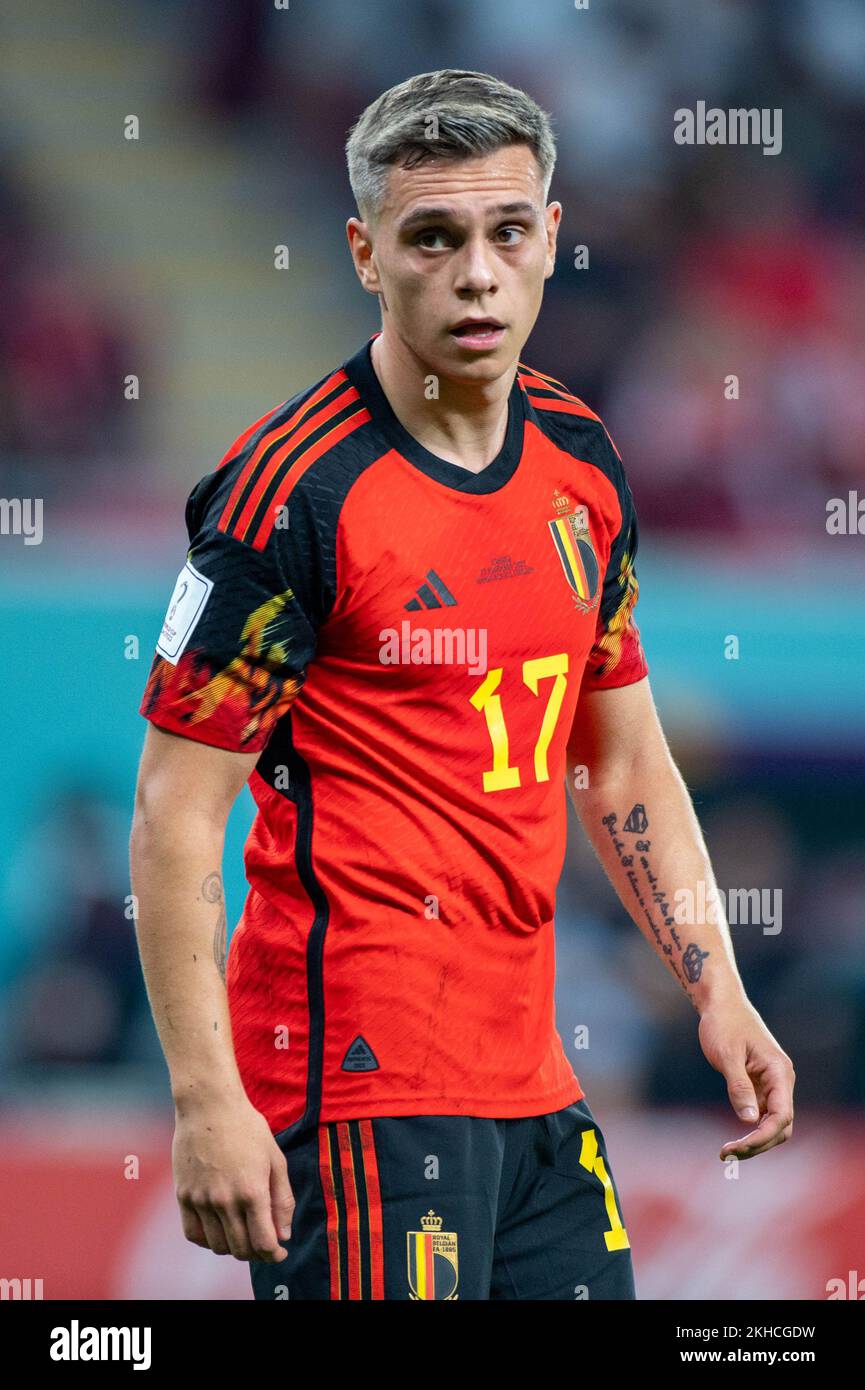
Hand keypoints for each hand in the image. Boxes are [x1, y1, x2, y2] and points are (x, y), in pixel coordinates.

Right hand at [173, 1093, 294, 1260]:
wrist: (209, 1105)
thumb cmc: (247, 1127)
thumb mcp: (275, 1158)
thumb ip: (282, 1199)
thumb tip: (284, 1235)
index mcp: (253, 1191)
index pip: (263, 1243)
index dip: (274, 1255)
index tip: (279, 1253)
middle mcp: (225, 1200)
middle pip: (241, 1249)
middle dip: (257, 1254)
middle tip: (264, 1245)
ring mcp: (201, 1199)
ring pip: (218, 1245)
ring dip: (234, 1248)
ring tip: (243, 1235)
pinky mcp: (183, 1195)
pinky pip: (193, 1234)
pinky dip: (207, 1240)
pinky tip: (219, 1230)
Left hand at [697, 995, 794, 1160]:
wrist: (721, 1005)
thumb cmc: (724, 1024)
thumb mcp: (727, 1054)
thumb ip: (739, 1086)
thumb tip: (749, 1120)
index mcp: (779, 1072)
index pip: (781, 1116)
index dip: (762, 1137)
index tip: (737, 1148)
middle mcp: (781, 1081)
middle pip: (780, 1126)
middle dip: (758, 1144)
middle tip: (727, 1155)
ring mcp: (772, 1085)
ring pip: (772, 1124)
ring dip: (754, 1141)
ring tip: (728, 1152)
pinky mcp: (760, 1086)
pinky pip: (762, 1115)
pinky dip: (750, 1130)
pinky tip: (733, 1140)